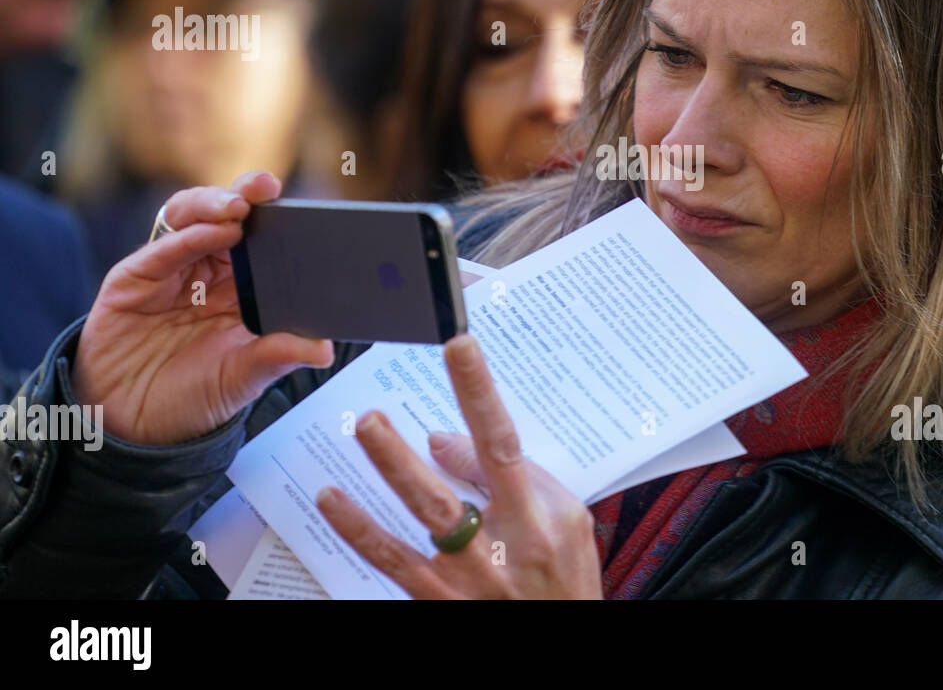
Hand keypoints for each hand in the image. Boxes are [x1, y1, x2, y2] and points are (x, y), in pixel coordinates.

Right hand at [72, 171, 334, 444]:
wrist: (132, 424)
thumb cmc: (193, 395)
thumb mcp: (243, 378)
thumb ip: (277, 357)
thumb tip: (325, 351)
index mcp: (242, 288)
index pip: (263, 242)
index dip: (279, 221)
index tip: (306, 211)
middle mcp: (208, 271)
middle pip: (227, 218)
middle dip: (248, 197)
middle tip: (267, 189)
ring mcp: (171, 271)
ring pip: (191, 219)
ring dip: (215, 205)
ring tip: (239, 209)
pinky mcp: (133, 279)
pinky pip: (161, 250)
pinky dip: (186, 237)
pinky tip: (209, 232)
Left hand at [316, 335, 603, 598]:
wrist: (562, 638)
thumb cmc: (567, 579)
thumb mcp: (568, 522)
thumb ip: (521, 478)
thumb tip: (450, 440)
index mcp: (534, 516)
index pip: (502, 444)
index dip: (479, 394)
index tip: (460, 347)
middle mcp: (499, 545)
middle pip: (447, 491)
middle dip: (407, 452)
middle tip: (374, 414)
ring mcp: (466, 578)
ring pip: (419, 521)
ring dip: (387, 475)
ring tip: (363, 434)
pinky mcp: (441, 601)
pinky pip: (392, 563)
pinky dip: (358, 530)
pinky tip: (332, 500)